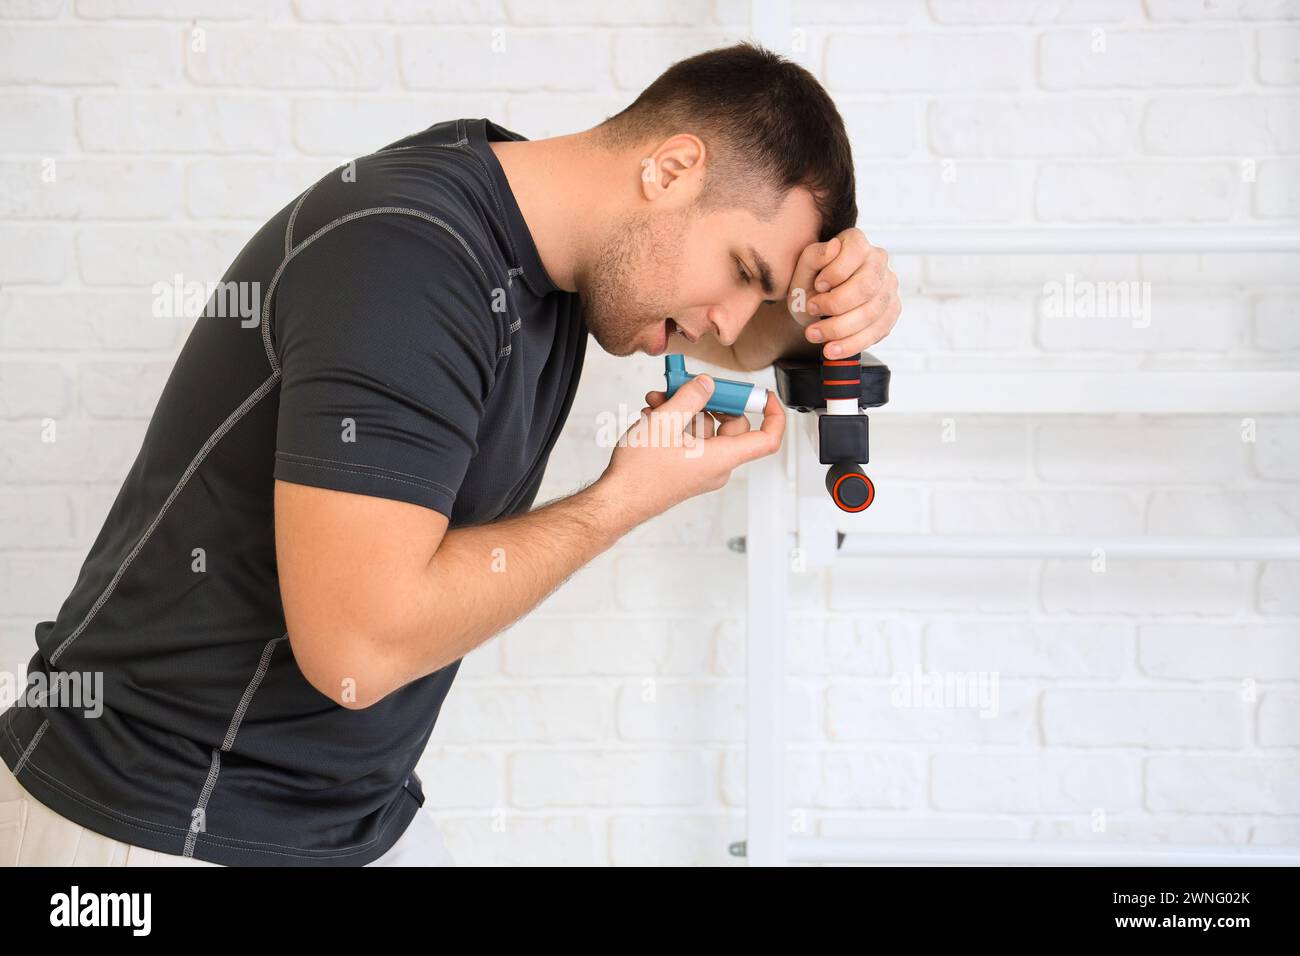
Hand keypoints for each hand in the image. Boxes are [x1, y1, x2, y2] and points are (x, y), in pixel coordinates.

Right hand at [599, 374, 784, 518]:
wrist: (618, 499)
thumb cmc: (640, 473)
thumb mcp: (666, 422)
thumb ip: (692, 397)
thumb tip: (707, 384)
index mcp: (722, 458)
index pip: (767, 439)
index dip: (772, 415)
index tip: (763, 395)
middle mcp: (717, 465)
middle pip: (732, 425)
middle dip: (708, 401)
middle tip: (690, 385)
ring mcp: (701, 467)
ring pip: (705, 428)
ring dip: (684, 409)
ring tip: (657, 401)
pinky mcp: (686, 467)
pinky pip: (691, 439)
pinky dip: (676, 423)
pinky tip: (654, 415)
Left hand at [787, 228, 900, 358]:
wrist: (814, 309)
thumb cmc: (810, 285)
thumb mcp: (802, 270)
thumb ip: (814, 257)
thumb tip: (833, 247)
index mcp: (856, 243)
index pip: (856, 251)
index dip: (836, 272)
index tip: (817, 285)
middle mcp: (878, 262)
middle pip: (866, 286)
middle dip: (835, 304)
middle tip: (812, 310)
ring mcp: (888, 288)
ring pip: (871, 313)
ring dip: (839, 328)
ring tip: (814, 334)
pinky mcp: (891, 312)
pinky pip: (876, 332)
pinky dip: (851, 344)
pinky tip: (833, 349)